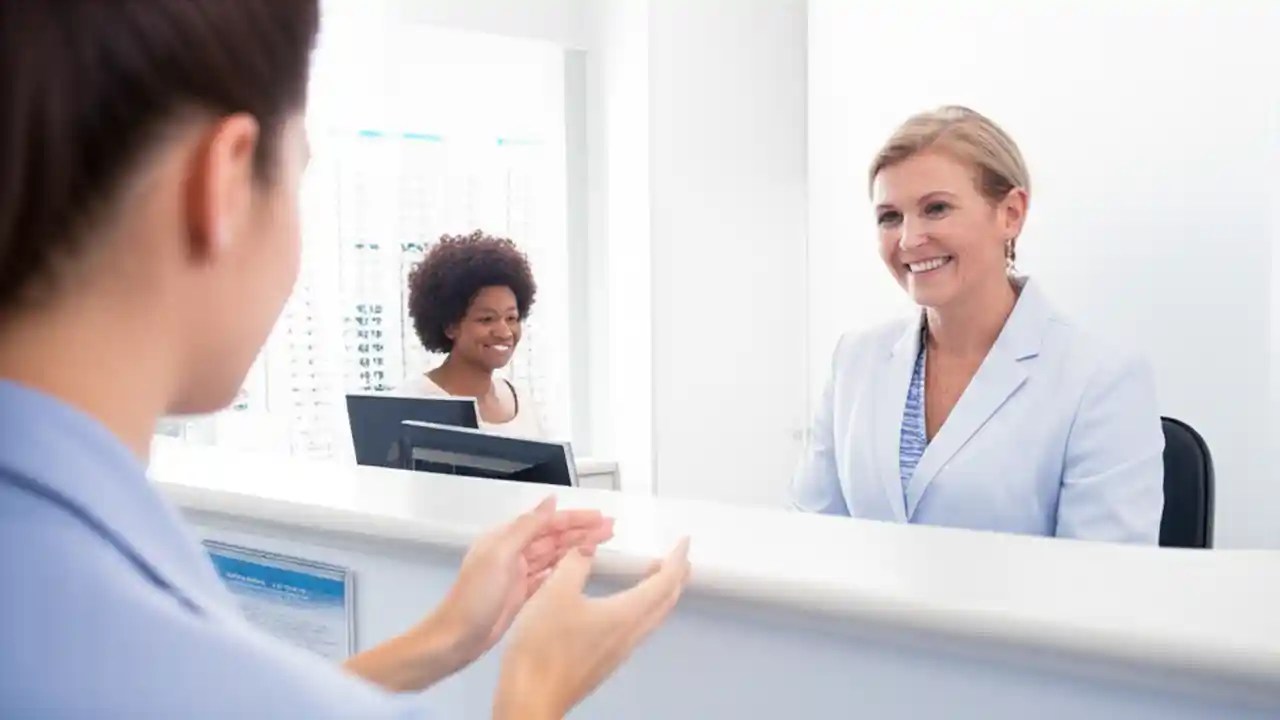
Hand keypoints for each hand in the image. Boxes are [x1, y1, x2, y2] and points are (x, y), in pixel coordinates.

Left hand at [431, 496, 614, 663]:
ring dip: (577, 546)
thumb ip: (526, 527)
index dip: (575, 519)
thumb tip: (550, 501)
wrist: (455, 638)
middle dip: (581, 531)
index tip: (599, 517)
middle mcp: (512, 553)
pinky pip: (548, 576)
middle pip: (553, 537)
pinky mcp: (521, 595)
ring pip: (554, 555)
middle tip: (611, 528)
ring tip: (603, 542)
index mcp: (505, 539)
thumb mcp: (500, 554)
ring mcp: (518, 575)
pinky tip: (579, 565)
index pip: (547, 523)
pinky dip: (564, 568)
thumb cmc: (475, 596)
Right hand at [493, 538, 691, 719]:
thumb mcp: (555, 592)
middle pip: (666, 602)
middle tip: (676, 558)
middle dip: (675, 577)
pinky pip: (637, 629)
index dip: (677, 559)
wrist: (531, 697)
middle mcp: (630, 634)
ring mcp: (619, 651)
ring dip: (660, 594)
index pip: (665, 582)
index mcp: (626, 614)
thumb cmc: (544, 648)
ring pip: (653, 617)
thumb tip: (587, 547)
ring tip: (654, 576)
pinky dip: (642, 608)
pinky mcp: (605, 661)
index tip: (683, 543)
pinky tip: (624, 606)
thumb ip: (575, 563)